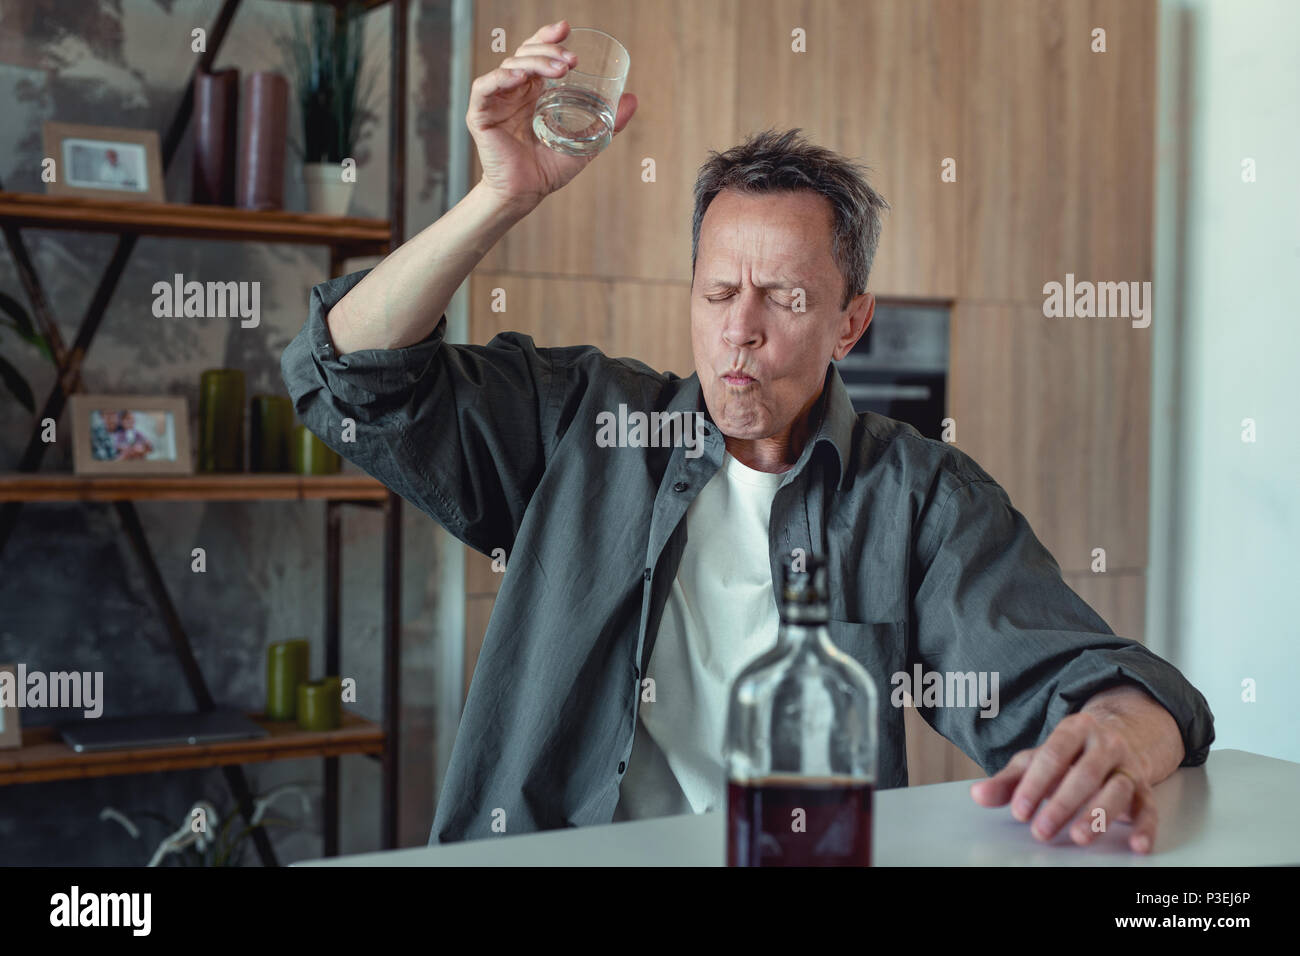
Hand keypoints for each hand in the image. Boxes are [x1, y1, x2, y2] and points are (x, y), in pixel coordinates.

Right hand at [466, 19, 637, 213]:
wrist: (525, 194)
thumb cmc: (547, 169)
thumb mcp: (585, 143)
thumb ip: (609, 123)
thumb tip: (633, 100)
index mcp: (532, 92)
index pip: (536, 54)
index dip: (548, 37)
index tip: (566, 29)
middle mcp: (513, 91)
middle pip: (524, 54)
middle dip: (547, 51)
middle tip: (571, 60)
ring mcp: (496, 101)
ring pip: (510, 66)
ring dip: (534, 62)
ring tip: (558, 70)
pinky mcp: (480, 114)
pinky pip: (485, 87)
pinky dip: (501, 78)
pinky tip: (520, 78)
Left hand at [969, 706, 1166, 852]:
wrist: (1117, 738)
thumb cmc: (1068, 755)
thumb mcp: (1036, 760)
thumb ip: (1008, 780)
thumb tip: (977, 795)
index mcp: (1075, 729)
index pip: (1053, 755)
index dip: (1035, 784)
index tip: (1019, 810)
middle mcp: (1106, 744)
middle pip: (1084, 774)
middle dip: (1062, 804)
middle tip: (1042, 830)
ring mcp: (1128, 766)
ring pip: (1117, 790)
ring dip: (1099, 815)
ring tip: (1080, 837)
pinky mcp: (1145, 790)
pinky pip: (1149, 808)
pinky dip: (1145, 827)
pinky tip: (1137, 845)